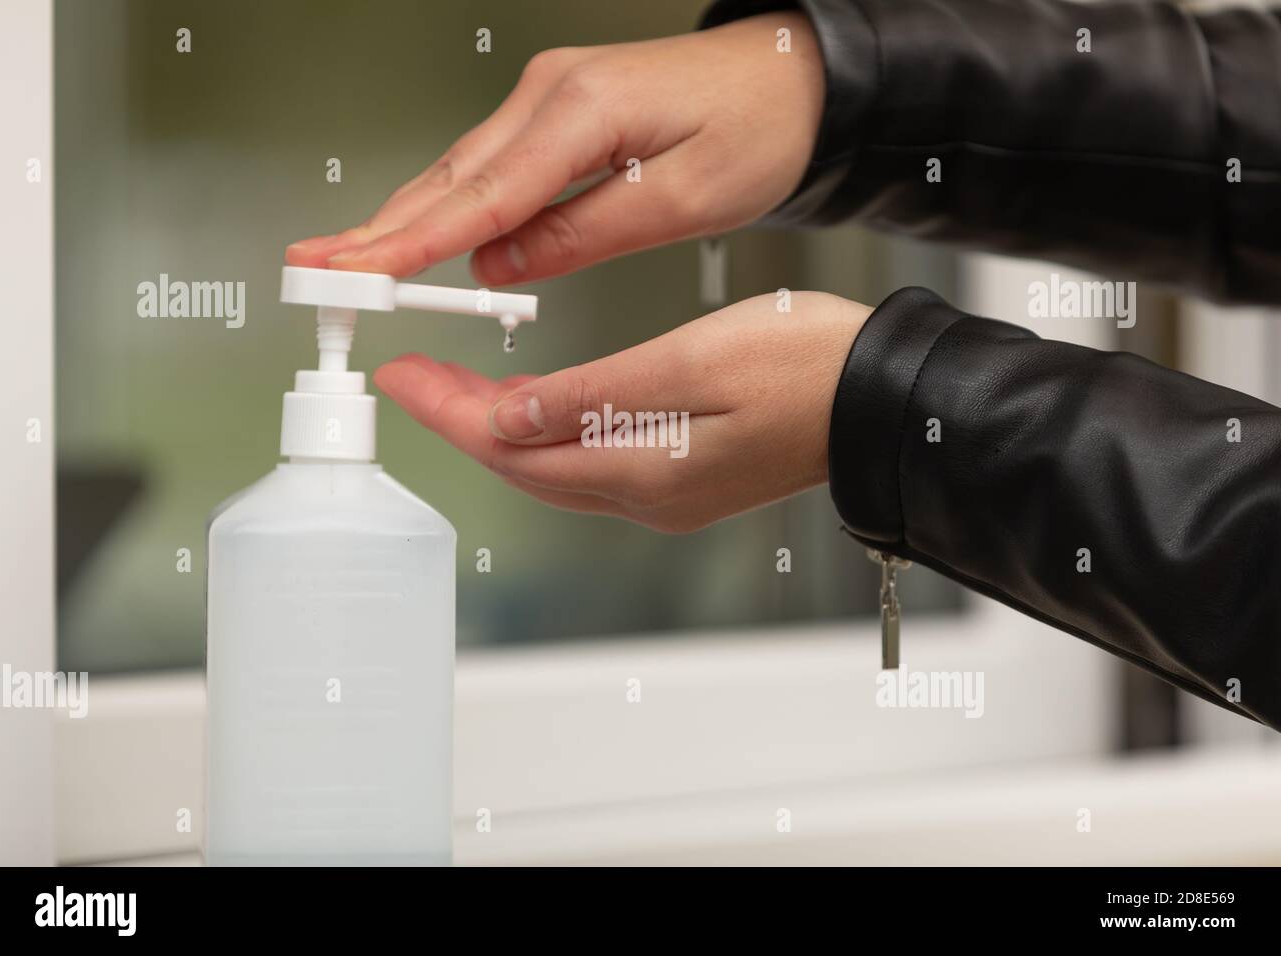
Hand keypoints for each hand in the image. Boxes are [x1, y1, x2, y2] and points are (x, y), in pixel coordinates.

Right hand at [286, 12, 824, 283]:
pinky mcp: (555, 115)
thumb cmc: (759, 126)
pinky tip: (415, 234)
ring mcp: (546, 100)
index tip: (358, 274)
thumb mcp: (686, 197)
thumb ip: (587, 231)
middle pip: (448, 178)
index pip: (479, 194)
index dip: (411, 243)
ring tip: (344, 262)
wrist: (792, 79)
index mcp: (580, 109)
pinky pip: (486, 168)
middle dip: (376, 230)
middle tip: (315, 270)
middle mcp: (549, 94)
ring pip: (458, 172)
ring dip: (400, 220)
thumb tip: (504, 266)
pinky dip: (445, 207)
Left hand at [373, 292, 869, 532]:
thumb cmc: (804, 369)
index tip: (401, 375)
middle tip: (414, 375)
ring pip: (552, 469)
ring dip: (499, 429)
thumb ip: (595, 395)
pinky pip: (589, 464)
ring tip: (456, 385)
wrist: (879, 402)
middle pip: (522, 465)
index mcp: (639, 470)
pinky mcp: (681, 481)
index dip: (448, 411)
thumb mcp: (693, 364)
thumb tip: (510, 416)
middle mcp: (643, 497)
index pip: (511, 447)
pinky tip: (536, 405)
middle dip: (459, 420)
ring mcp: (664, 496)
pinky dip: (548, 434)